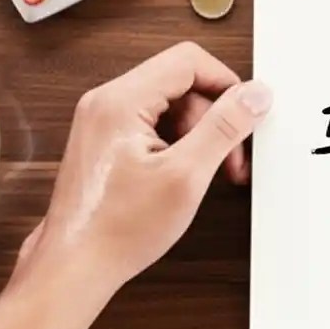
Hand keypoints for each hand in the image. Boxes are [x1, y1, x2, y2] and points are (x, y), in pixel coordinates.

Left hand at [14, 42, 272, 292]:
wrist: (75, 268)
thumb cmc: (116, 230)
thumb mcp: (186, 175)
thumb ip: (224, 127)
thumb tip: (254, 95)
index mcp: (120, 101)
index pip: (187, 61)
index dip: (225, 83)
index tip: (246, 111)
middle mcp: (105, 103)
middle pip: (179, 84)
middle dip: (213, 117)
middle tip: (230, 157)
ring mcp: (101, 122)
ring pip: (168, 106)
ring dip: (198, 134)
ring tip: (211, 172)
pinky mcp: (105, 142)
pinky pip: (152, 125)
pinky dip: (178, 145)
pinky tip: (187, 176)